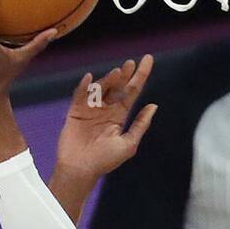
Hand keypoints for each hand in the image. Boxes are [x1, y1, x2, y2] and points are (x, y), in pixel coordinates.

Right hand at [54, 59, 157, 189]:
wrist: (81, 170)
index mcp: (119, 116)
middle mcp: (105, 109)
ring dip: (108, 79)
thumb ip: (140, 124)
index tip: (148, 59)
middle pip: (117, 86)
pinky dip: (85, 86)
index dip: (140, 75)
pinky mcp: (75, 111)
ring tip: (117, 73)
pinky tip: (90, 78)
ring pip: (101, 87)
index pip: (132, 91)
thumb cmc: (105, 161)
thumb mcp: (128, 143)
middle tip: (130, 63)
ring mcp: (90, 109)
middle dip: (124, 74)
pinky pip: (80, 94)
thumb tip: (154, 105)